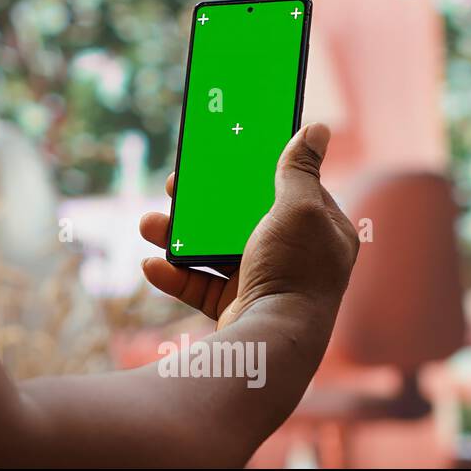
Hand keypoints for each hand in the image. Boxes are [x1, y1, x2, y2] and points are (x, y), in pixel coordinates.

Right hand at [138, 123, 359, 329]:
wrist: (272, 342)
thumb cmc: (293, 271)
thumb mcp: (299, 208)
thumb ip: (299, 168)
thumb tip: (316, 128)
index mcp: (322, 232)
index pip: (290, 190)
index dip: (256, 170)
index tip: (225, 156)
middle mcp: (296, 257)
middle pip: (242, 217)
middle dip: (203, 203)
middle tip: (174, 186)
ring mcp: (264, 282)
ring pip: (213, 249)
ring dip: (177, 236)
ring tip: (148, 225)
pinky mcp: (236, 306)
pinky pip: (199, 284)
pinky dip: (174, 274)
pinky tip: (152, 265)